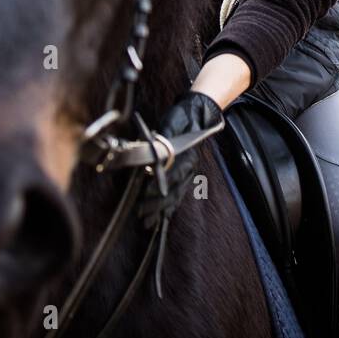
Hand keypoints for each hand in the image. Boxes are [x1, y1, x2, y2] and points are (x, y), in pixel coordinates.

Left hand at [137, 91, 223, 228]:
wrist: (197, 115)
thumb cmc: (181, 118)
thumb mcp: (171, 123)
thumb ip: (163, 138)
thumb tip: (152, 149)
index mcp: (188, 155)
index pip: (174, 173)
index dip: (161, 184)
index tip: (147, 192)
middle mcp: (190, 167)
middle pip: (175, 190)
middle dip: (157, 204)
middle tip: (141, 213)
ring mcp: (189, 173)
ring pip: (176, 197)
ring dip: (161, 210)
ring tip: (147, 222)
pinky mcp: (186, 177)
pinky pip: (178, 196)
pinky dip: (170, 208)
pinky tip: (161, 218)